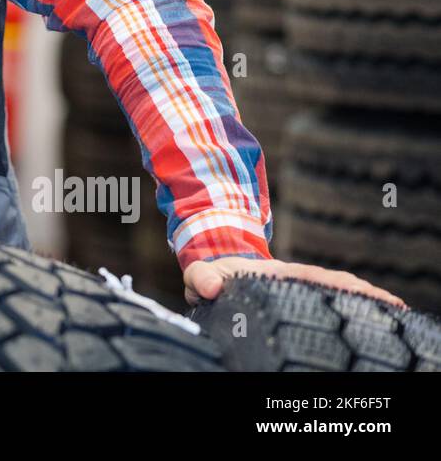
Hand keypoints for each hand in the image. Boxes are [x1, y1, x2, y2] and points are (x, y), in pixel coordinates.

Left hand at [183, 256, 405, 308]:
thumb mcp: (201, 274)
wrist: (213, 273)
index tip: (366, 291)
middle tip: (393, 307)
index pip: (312, 277)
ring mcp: (296, 290)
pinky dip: (348, 307)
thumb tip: (212, 289)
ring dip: (361, 302)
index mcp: (275, 274)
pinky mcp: (295, 302)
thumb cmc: (210, 276)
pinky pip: (325, 304)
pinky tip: (365, 321)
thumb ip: (201, 279)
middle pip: (334, 285)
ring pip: (334, 294)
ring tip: (391, 313)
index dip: (339, 284)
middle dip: (362, 293)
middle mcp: (292, 279)